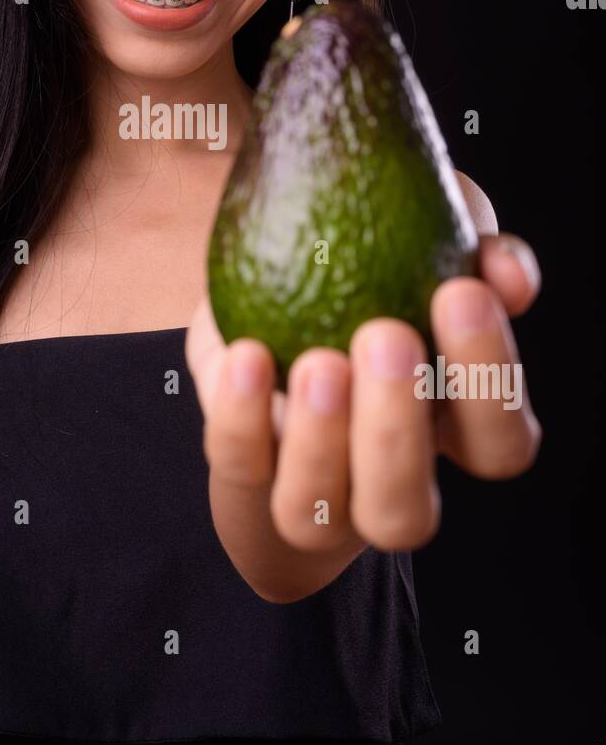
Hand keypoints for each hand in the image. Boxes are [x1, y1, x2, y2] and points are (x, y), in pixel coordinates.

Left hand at [185, 232, 542, 599]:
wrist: (263, 292)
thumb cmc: (369, 257)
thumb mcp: (427, 229)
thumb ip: (475, 239)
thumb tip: (508, 274)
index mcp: (452, 430)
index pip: (501, 445)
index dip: (489, 384)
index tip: (460, 290)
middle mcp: (383, 479)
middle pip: (406, 513)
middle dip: (397, 432)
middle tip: (386, 334)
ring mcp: (305, 485)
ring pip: (318, 515)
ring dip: (320, 443)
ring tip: (319, 360)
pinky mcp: (240, 463)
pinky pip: (237, 462)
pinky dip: (241, 414)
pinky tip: (245, 353)